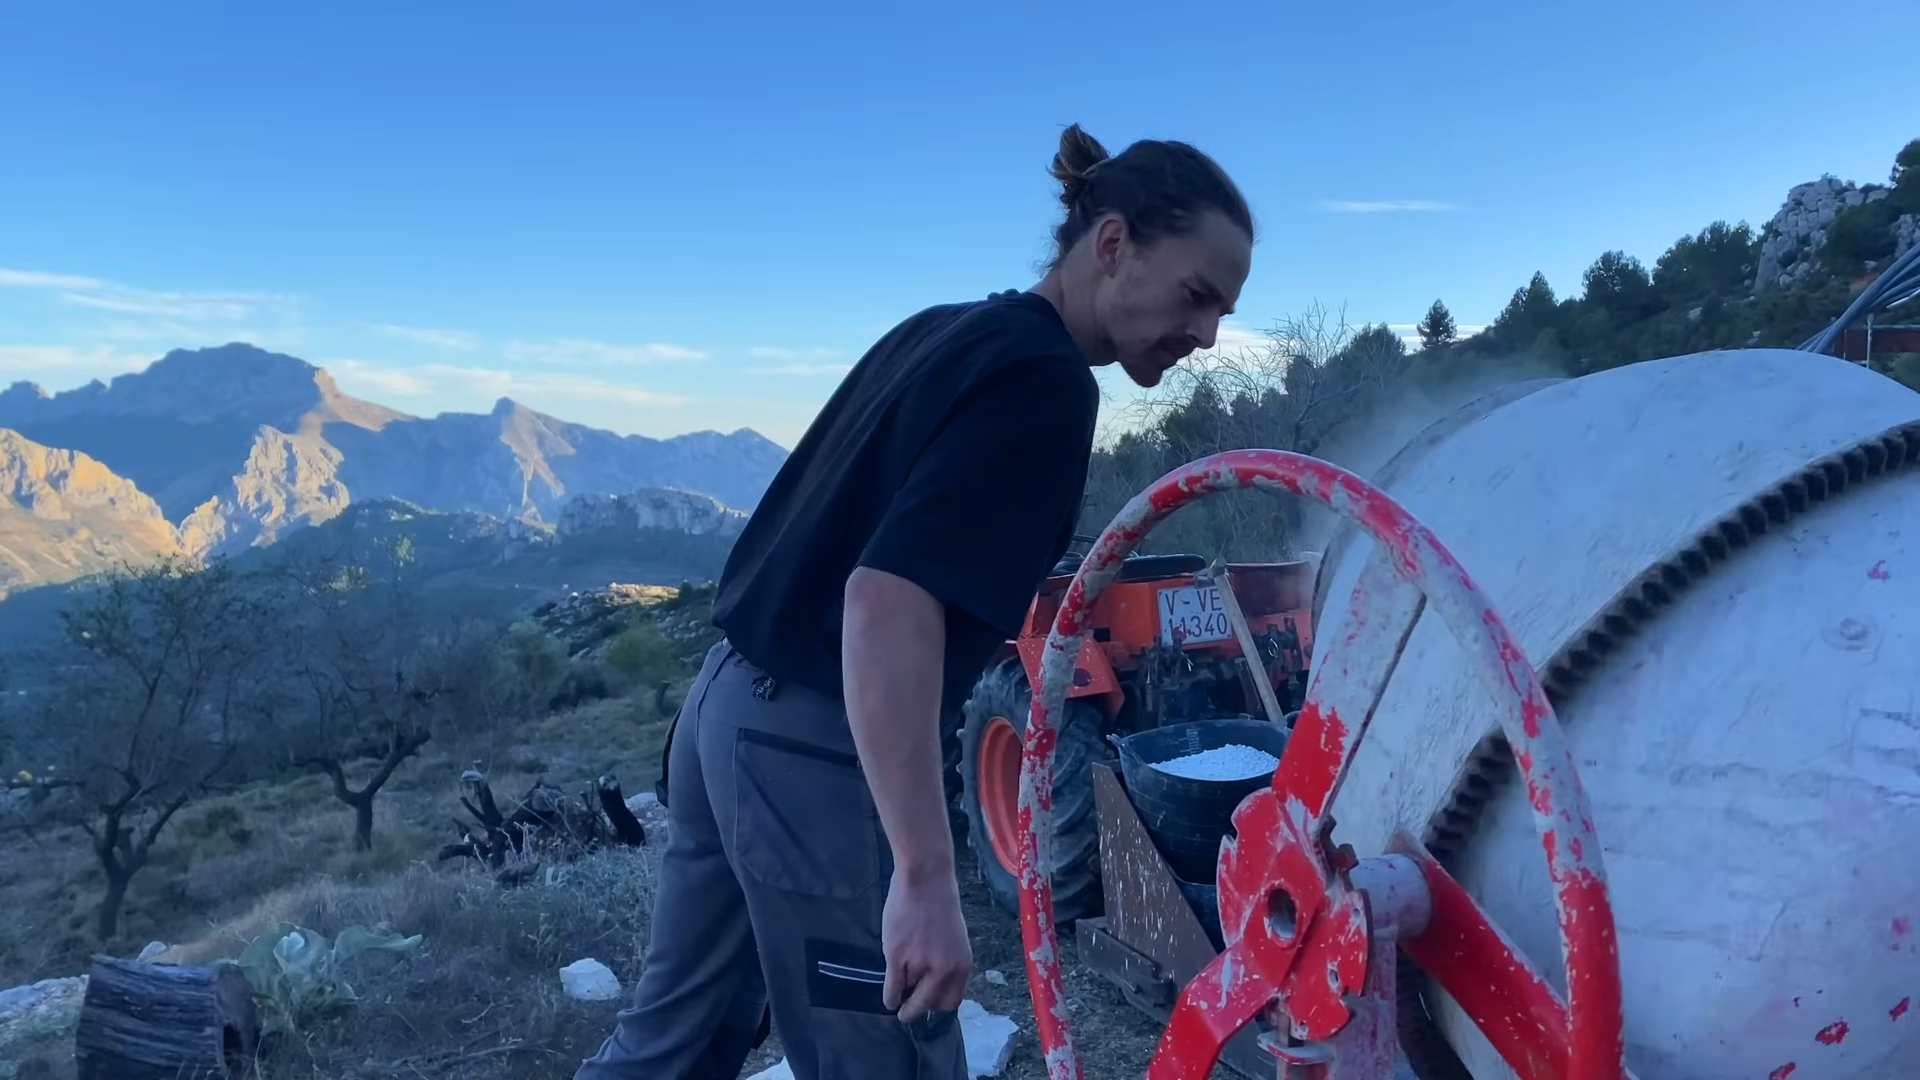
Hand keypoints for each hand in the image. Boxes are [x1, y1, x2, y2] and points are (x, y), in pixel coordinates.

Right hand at [880, 864, 972, 1023]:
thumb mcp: (954, 939)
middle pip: (929, 1005)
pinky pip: (892, 988)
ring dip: (901, 997)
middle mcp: (944, 970)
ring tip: (896, 995)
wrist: (925, 879)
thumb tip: (935, 983)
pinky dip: (889, 996)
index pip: (951, 1001)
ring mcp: (919, 966)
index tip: (928, 1006)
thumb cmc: (939, 903)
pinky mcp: (897, 959)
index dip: (937, 1005)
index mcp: (962, 965)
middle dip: (916, 1011)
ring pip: (907, 995)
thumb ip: (947, 963)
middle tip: (908, 1014)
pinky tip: (889, 997)